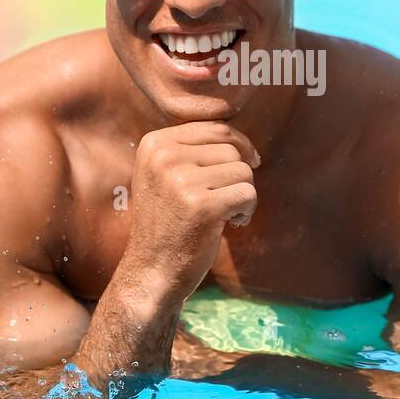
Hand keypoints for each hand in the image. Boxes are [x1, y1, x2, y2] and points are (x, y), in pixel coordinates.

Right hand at [120, 121, 259, 299]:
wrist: (152, 271)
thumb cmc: (167, 222)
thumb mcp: (165, 175)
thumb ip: (193, 149)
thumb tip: (241, 139)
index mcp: (154, 143)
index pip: (214, 128)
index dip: (238, 145)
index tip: (246, 163)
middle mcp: (164, 157)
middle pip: (231, 149)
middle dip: (239, 175)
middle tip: (227, 199)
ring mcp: (181, 181)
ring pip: (243, 171)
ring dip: (244, 194)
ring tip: (225, 214)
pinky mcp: (201, 207)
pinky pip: (248, 194)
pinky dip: (247, 210)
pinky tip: (231, 223)